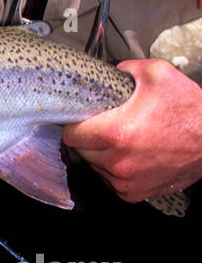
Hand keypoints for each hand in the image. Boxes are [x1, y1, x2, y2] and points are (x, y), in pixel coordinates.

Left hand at [62, 58, 201, 202]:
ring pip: (96, 166)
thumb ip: (126, 69)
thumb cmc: (190, 110)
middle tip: (109, 125)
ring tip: (126, 140)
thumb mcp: (158, 74)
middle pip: (82, 151)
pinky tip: (133, 155)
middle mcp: (119, 161)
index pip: (72, 134)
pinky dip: (117, 170)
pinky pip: (111, 181)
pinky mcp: (135, 193)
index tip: (84, 118)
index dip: (75, 123)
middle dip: (91, 137)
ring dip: (103, 154)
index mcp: (117, 132)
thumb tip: (111, 73)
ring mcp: (127, 180)